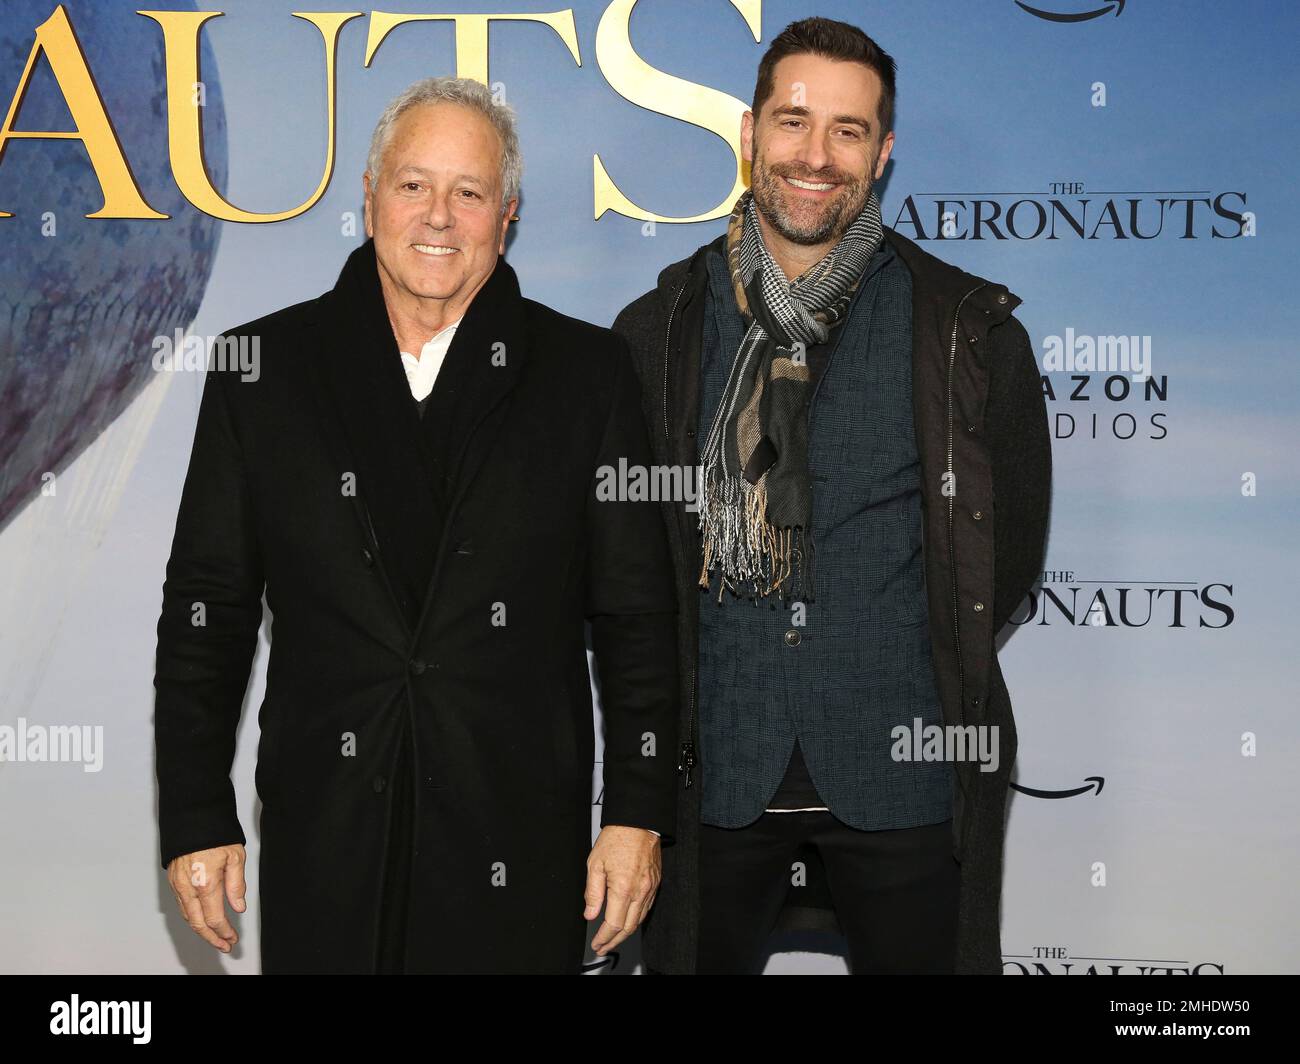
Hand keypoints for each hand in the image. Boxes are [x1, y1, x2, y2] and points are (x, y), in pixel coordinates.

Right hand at [166, 844, 245, 952]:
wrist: (192, 817)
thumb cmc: (215, 834)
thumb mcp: (235, 857)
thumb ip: (236, 885)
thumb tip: (238, 907)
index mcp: (205, 883)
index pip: (214, 918)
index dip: (224, 932)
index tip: (232, 938)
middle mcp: (188, 887)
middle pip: (198, 924)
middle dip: (212, 938)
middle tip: (224, 945)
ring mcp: (177, 885)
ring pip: (187, 917)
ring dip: (201, 930)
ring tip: (215, 937)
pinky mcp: (172, 880)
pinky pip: (181, 906)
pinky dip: (191, 917)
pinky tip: (201, 920)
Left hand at [584, 825, 660, 955]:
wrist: (638, 821)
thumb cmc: (617, 838)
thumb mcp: (595, 864)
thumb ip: (592, 892)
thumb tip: (590, 914)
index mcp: (623, 888)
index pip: (613, 924)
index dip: (603, 937)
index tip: (597, 943)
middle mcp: (640, 891)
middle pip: (628, 927)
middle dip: (614, 941)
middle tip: (603, 946)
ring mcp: (650, 888)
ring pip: (639, 920)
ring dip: (625, 932)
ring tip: (613, 938)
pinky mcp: (656, 883)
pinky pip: (647, 907)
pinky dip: (636, 918)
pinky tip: (628, 920)